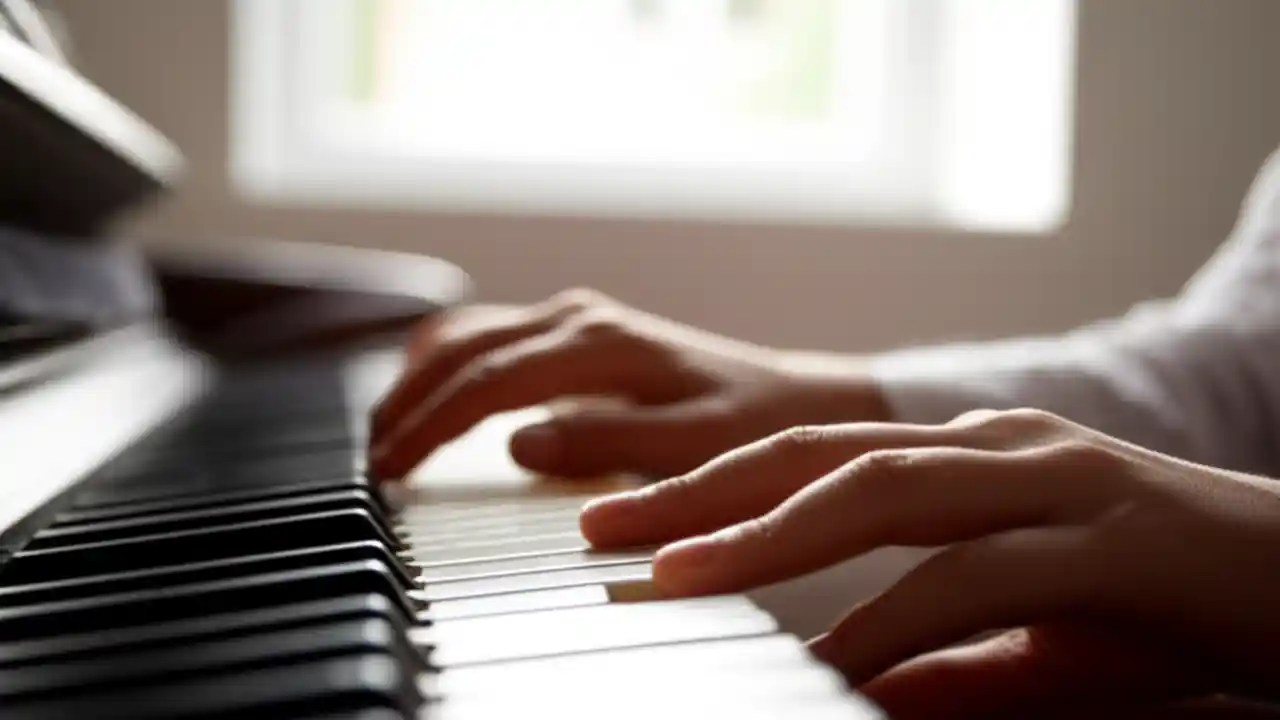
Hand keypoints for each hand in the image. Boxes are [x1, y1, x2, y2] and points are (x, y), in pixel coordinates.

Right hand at [369, 289, 889, 479]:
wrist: (797, 401)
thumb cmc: (754, 427)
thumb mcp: (695, 447)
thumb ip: (606, 443)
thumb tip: (517, 444)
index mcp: (602, 345)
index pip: (489, 379)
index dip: (432, 424)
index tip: (391, 470)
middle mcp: (581, 320)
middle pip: (465, 349)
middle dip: (410, 402)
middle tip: (373, 459)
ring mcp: (577, 321)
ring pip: (470, 334)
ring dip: (421, 378)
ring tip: (388, 433)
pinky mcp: (577, 333)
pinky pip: (492, 338)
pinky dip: (449, 365)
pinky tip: (429, 395)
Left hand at [580, 409, 1279, 716]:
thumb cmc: (1167, 615)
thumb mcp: (1031, 643)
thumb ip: (940, 663)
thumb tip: (851, 697)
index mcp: (970, 460)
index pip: (815, 460)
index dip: (715, 491)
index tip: (629, 530)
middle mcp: (998, 449)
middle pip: (820, 456)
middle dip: (705, 493)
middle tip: (606, 531)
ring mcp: (1054, 481)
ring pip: (883, 490)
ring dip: (771, 536)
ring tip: (678, 578)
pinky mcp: (1108, 539)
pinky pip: (974, 575)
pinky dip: (893, 622)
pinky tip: (831, 667)